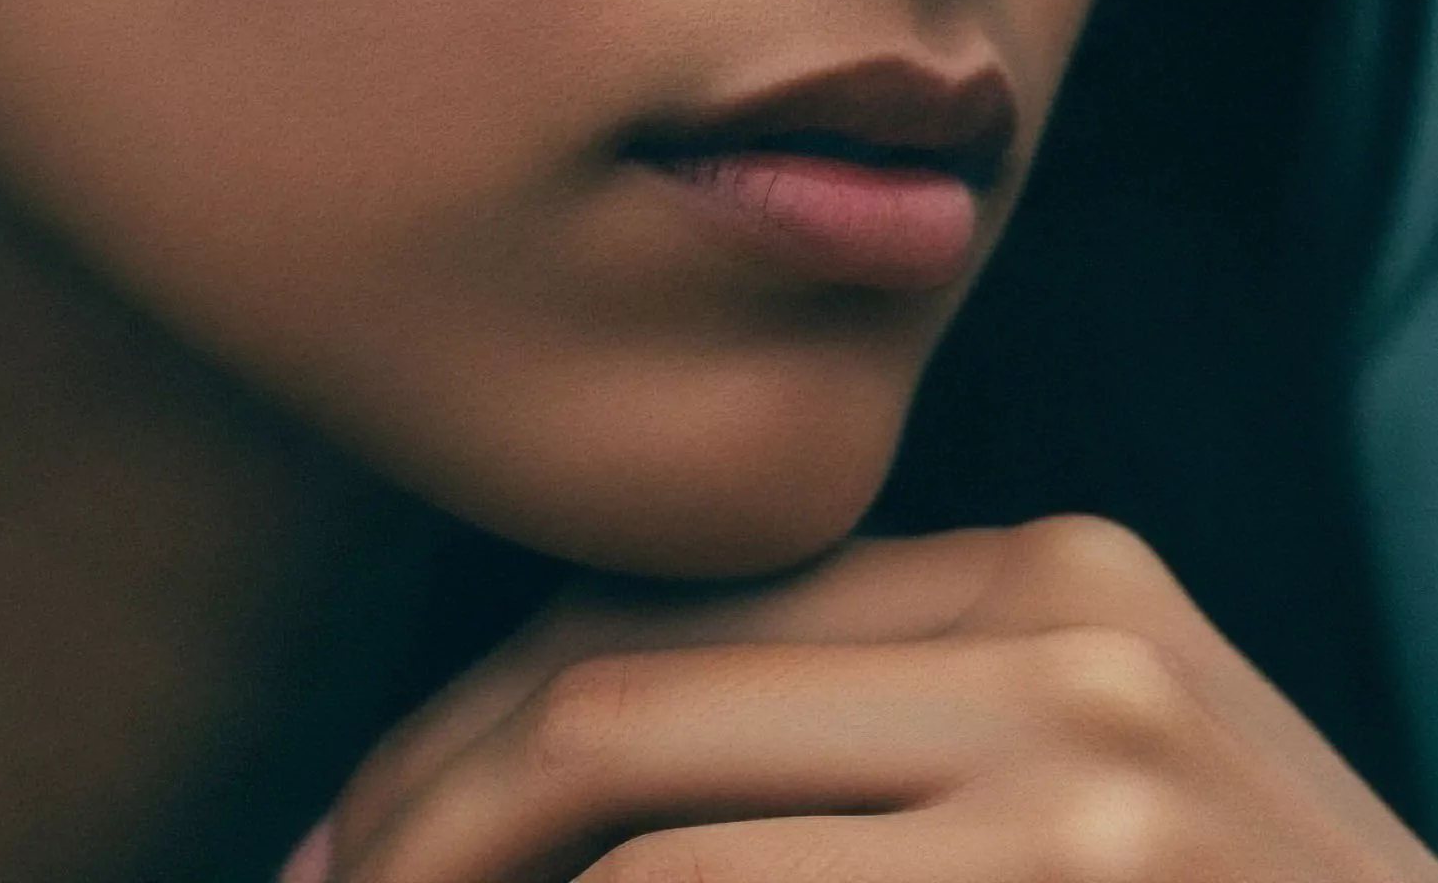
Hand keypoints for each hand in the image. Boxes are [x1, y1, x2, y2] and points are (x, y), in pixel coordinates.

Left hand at [286, 516, 1437, 882]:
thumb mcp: (1080, 817)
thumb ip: (868, 766)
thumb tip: (539, 783)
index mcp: (1051, 583)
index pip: (668, 606)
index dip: (461, 728)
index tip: (344, 848)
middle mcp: (1069, 630)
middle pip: (619, 688)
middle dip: (414, 818)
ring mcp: (1093, 766)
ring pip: (646, 828)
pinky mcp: (1091, 875)